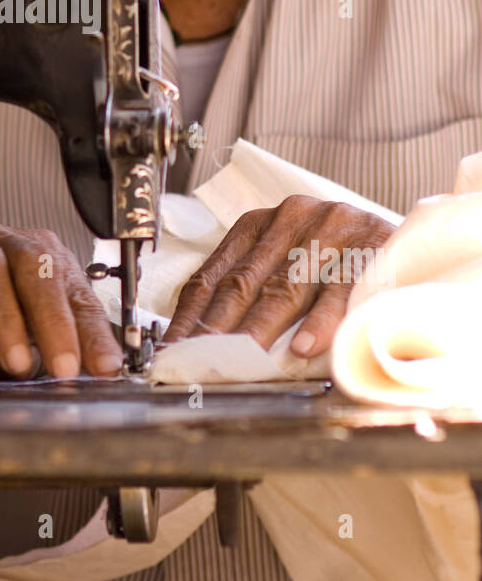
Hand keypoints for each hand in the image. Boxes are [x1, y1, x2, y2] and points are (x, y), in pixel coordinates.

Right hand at [0, 223, 122, 380]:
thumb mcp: (12, 334)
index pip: (72, 290)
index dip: (91, 330)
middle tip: (65, 368)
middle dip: (54, 319)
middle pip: (34, 266)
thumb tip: (80, 380)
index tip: (106, 369)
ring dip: (6, 318)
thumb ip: (42, 350)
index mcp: (33, 255)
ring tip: (17, 366)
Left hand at [163, 196, 394, 356]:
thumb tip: (205, 340)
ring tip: (245, 360)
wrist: (405, 239)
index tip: (175, 349)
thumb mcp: (287, 262)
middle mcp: (291, 218)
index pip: (214, 274)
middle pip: (245, 281)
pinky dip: (319, 321)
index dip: (192, 315)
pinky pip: (339, 289)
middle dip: (220, 327)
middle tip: (201, 361)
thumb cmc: (335, 259)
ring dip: (263, 328)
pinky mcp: (368, 246)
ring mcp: (330, 229)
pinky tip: (303, 347)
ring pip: (287, 286)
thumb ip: (252, 288)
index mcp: (259, 223)